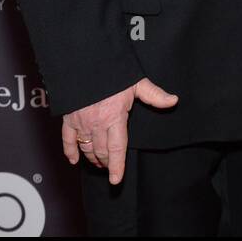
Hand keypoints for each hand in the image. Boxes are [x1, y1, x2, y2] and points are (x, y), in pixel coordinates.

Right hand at [61, 77, 178, 184]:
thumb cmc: (112, 71)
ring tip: (98, 163)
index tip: (116, 179)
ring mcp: (81, 121)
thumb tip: (173, 101)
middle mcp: (96, 123)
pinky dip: (70, 151)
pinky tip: (74, 160)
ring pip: (87, 147)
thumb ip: (154, 95)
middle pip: (101, 150)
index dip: (117, 166)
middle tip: (110, 167)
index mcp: (114, 116)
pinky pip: (67, 139)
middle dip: (106, 162)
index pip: (117, 148)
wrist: (84, 61)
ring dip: (92, 157)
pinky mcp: (68, 117)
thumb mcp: (136, 82)